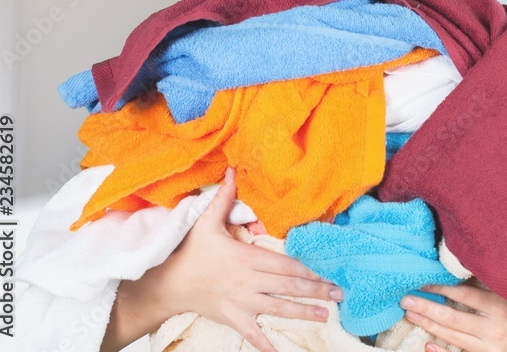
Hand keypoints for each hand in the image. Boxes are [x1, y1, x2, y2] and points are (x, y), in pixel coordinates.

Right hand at [150, 167, 342, 351]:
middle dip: (315, 291)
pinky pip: (253, 333)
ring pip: (277, 308)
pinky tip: (281, 351)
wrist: (168, 284)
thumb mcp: (206, 223)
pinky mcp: (233, 318)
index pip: (284, 264)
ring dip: (302, 313)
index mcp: (246, 258)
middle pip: (287, 287)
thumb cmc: (191, 253)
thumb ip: (224, 199)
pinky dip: (266, 344)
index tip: (327, 272)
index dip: (308, 269)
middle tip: (338, 294)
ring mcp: (241, 302)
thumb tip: (233, 171)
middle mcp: (248, 281)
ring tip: (324, 315)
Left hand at [399, 274, 506, 351]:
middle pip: (455, 319)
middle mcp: (494, 329)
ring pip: (453, 338)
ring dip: (429, 325)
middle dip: (428, 308)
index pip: (468, 296)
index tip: (425, 280)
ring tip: (410, 313)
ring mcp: (489, 347)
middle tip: (405, 298)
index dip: (444, 288)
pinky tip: (426, 345)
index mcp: (505, 308)